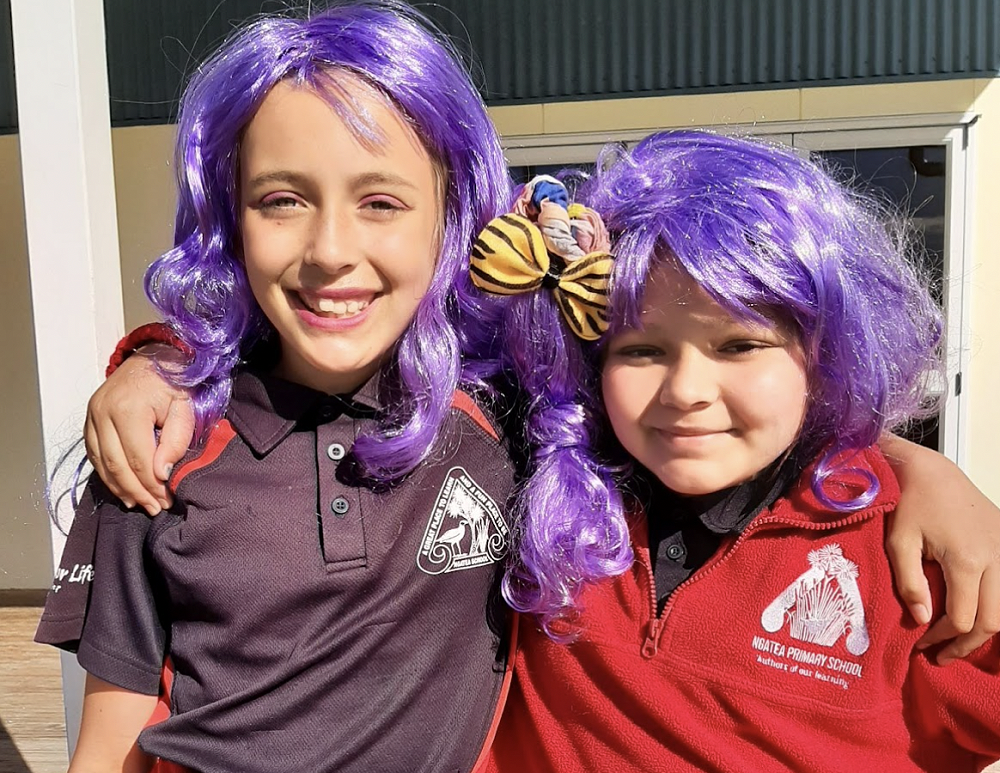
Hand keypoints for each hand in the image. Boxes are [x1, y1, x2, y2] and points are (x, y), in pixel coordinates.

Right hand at [84, 345, 194, 515]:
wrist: (156, 355)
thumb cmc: (175, 382)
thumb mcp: (184, 409)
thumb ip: (175, 442)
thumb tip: (161, 475)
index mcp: (128, 409)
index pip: (138, 459)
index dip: (152, 485)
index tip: (167, 500)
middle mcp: (103, 412)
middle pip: (117, 465)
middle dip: (137, 492)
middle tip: (154, 508)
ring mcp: (92, 414)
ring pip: (101, 463)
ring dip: (120, 488)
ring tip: (139, 504)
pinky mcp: (88, 418)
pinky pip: (95, 454)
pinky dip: (107, 474)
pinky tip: (122, 488)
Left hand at [882, 435, 999, 663]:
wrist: (930, 467)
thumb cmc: (908, 502)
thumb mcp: (899, 541)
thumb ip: (909, 582)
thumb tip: (922, 620)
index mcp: (966, 559)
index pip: (964, 618)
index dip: (943, 638)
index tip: (921, 646)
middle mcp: (995, 558)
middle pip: (994, 620)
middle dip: (968, 644)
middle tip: (942, 656)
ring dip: (986, 628)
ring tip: (957, 641)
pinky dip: (994, 605)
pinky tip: (974, 612)